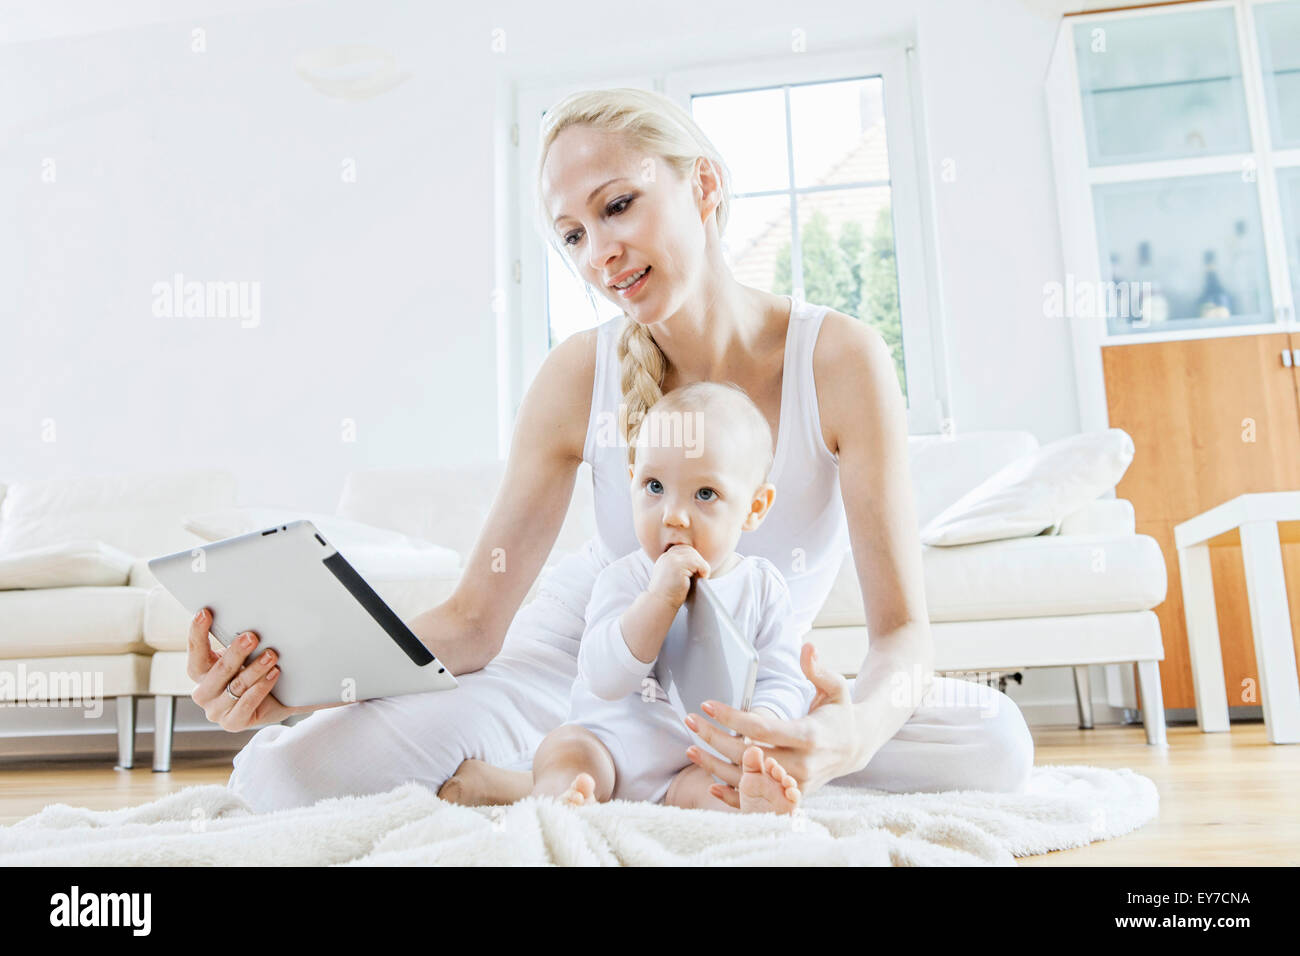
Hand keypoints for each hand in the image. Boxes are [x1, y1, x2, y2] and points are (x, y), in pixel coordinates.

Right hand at [187, 607, 347, 731]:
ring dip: (255, 669)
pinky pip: (246, 704)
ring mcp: (216, 710)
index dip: (197, 632)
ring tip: (271, 655)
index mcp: (200, 671)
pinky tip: (274, 674)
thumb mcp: (244, 655)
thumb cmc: (255, 672)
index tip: (204, 612)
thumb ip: (239, 641)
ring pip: (236, 686)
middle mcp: (203, 692)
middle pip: (218, 670)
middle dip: (236, 652)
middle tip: (252, 637)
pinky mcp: (232, 723)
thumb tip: (248, 614)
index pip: (195, 650)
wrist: (275, 702)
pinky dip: (261, 688)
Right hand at [647, 544, 709, 608]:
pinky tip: (702, 578)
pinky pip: (698, 563)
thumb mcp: (671, 576)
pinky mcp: (679, 566)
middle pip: (690, 550)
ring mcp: (672, 559)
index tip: (696, 570)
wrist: (659, 602)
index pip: (683, 550)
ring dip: (702, 566)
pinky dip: (704, 570)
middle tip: (701, 574)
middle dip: (698, 561)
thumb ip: (679, 567)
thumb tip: (697, 565)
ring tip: (702, 576)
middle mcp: (667, 556)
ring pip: (695, 556)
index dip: (692, 558)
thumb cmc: (667, 594)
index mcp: (665, 558)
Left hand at [682, 643, 859, 806]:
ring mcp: (794, 784)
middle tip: (689, 720)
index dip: (731, 717)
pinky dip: (732, 795)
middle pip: (747, 755)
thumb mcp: (836, 688)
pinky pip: (757, 800)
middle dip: (714, 738)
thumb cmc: (840, 713)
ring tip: (690, 749)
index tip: (707, 704)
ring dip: (714, 766)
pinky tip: (711, 785)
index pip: (761, 728)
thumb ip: (818, 670)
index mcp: (809, 736)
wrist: (856, 748)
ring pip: (746, 779)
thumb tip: (807, 647)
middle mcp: (801, 764)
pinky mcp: (790, 796)